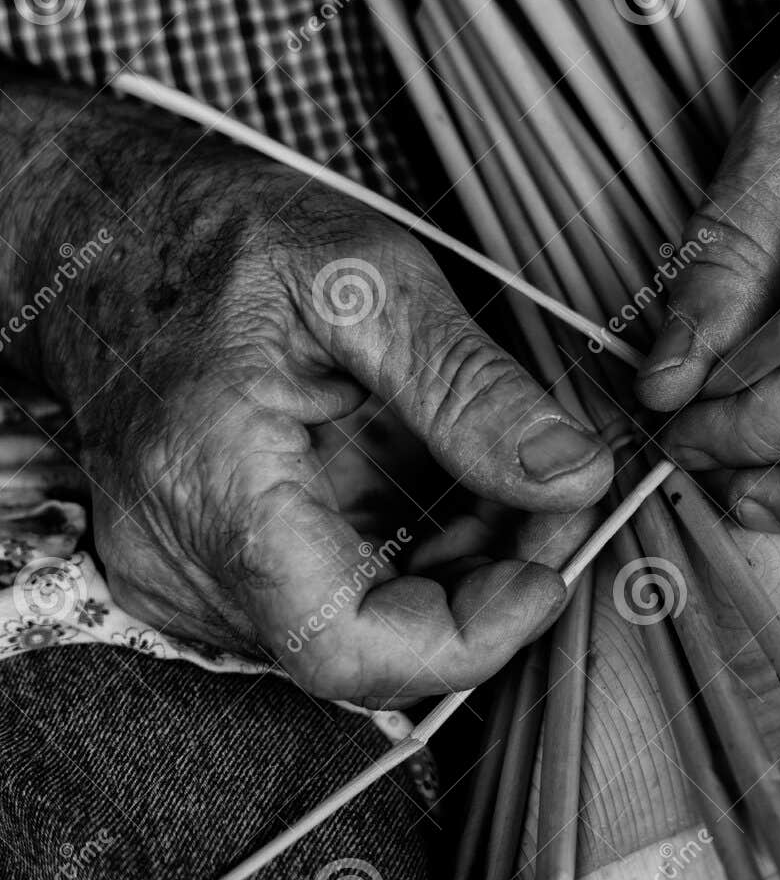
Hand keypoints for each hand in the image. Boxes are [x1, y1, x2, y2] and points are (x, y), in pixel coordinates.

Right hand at [34, 166, 610, 706]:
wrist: (108, 230)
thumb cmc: (217, 237)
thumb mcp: (364, 278)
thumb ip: (469, 388)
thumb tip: (572, 475)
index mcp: (212, 488)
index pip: (349, 649)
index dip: (471, 639)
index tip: (552, 575)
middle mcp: (186, 556)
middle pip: (373, 639)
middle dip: (487, 580)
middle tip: (561, 499)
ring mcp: (195, 567)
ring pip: (367, 619)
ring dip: (463, 562)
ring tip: (512, 470)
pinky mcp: (217, 559)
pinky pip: (340, 587)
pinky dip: (419, 546)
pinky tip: (456, 477)